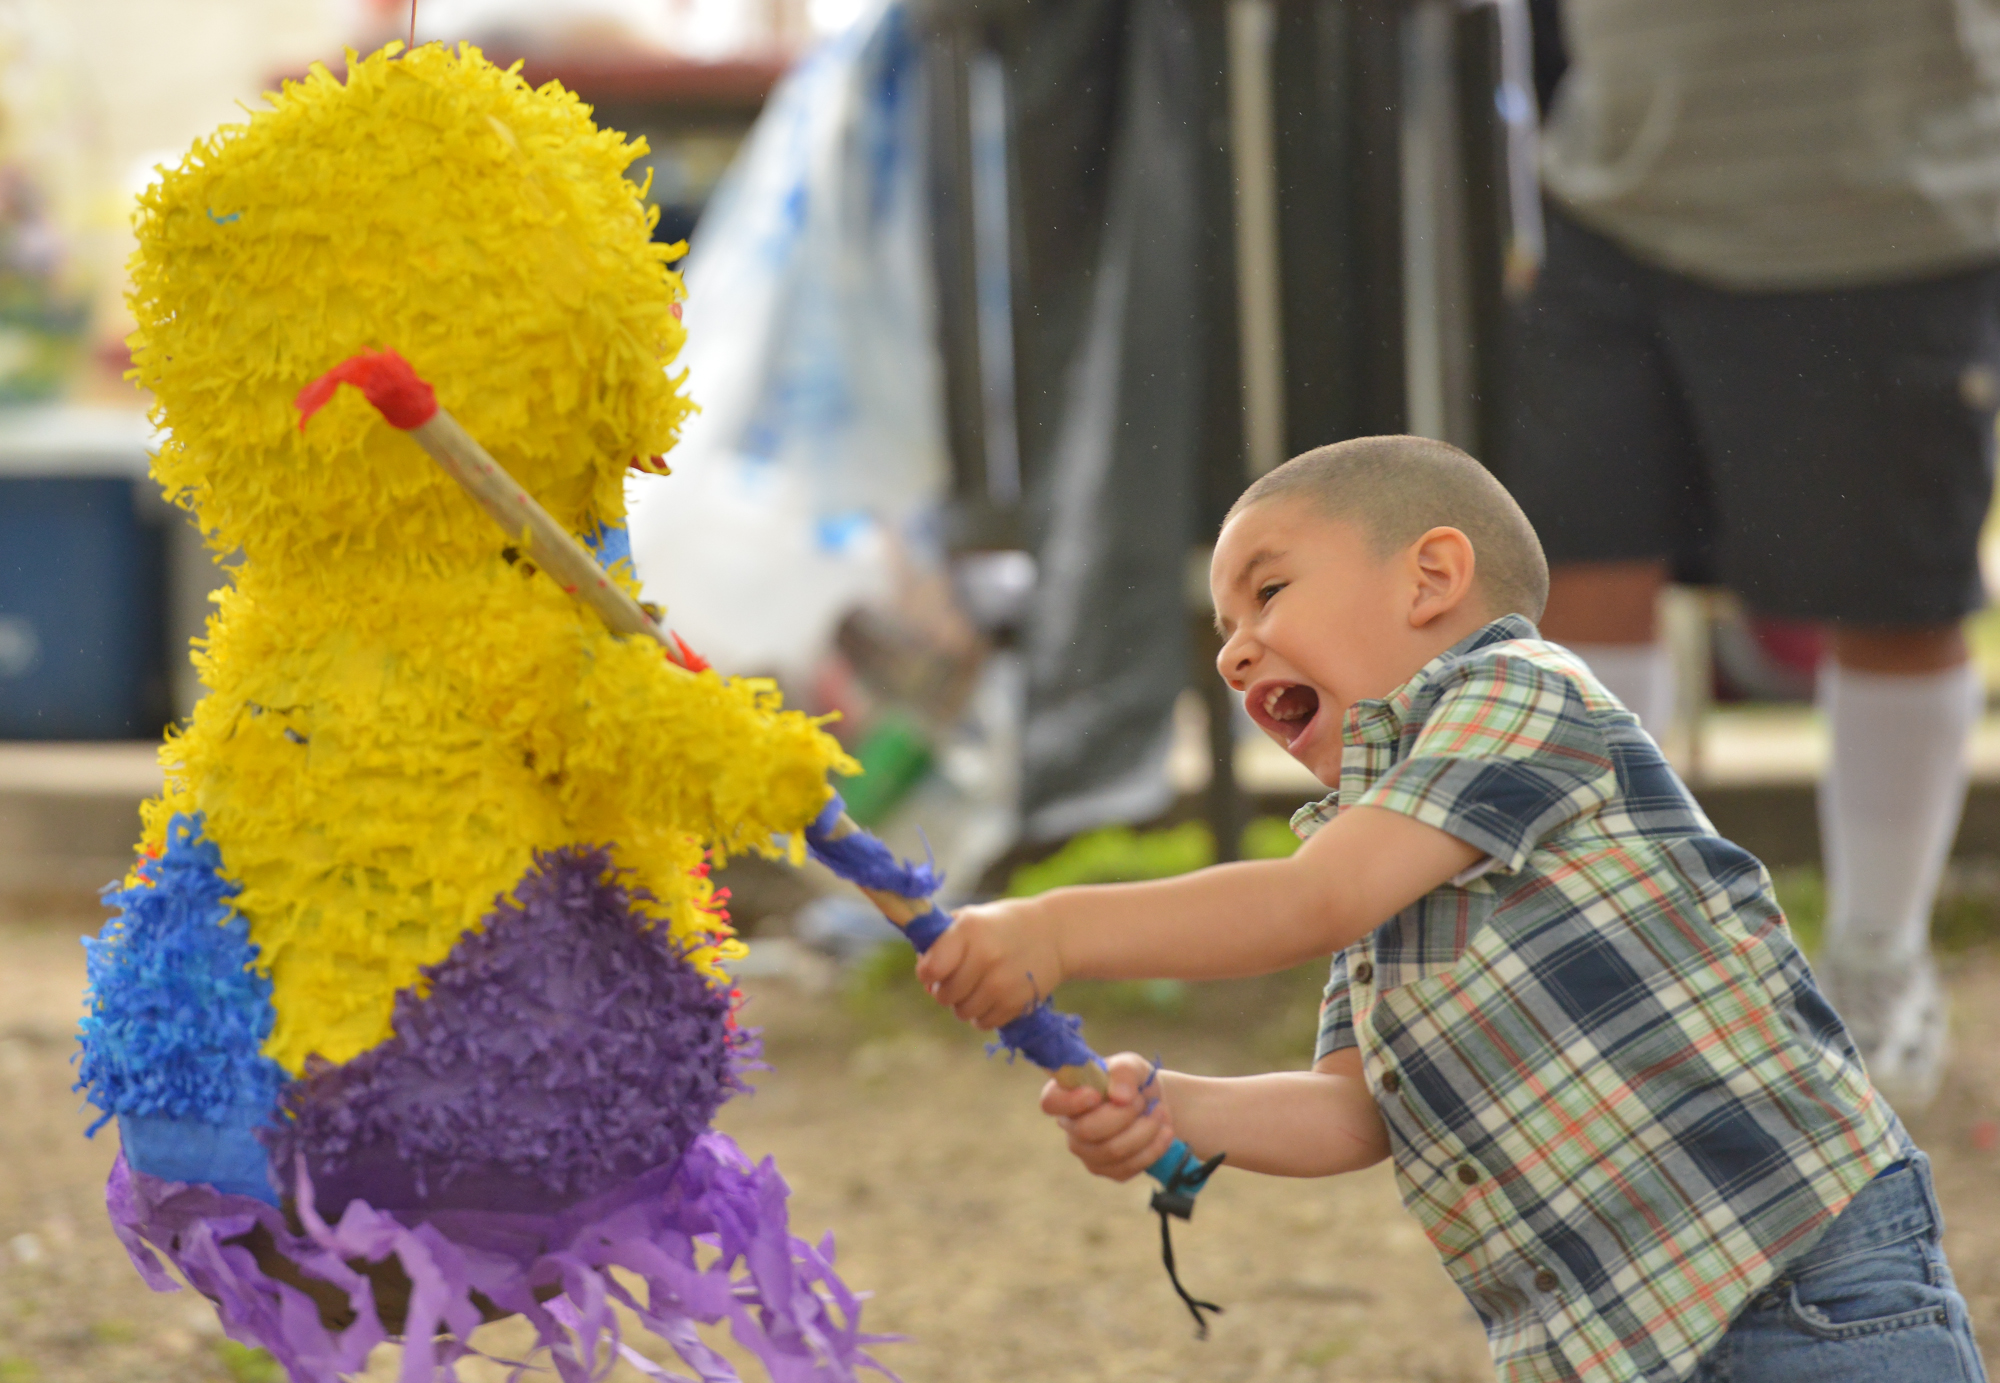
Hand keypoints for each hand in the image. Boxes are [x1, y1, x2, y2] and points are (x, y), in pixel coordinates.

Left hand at [914, 895, 1064, 1029]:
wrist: (1055, 934)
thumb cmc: (1002, 925)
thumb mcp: (971, 918)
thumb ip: (941, 940)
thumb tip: (923, 973)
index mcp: (969, 930)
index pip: (931, 969)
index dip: (927, 973)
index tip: (933, 971)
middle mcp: (985, 957)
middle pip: (944, 995)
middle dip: (946, 990)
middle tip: (961, 977)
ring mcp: (1002, 983)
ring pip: (962, 1013)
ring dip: (965, 1004)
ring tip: (979, 985)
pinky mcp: (1017, 1003)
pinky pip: (983, 1023)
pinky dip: (983, 1014)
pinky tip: (994, 995)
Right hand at [1039, 1052, 1177, 1181]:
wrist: (1153, 1105)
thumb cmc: (1132, 1081)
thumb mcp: (1131, 1065)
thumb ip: (1124, 1072)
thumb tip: (1120, 1096)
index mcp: (1066, 1093)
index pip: (1051, 1102)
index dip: (1070, 1102)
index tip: (1097, 1094)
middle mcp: (1070, 1125)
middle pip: (1087, 1130)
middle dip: (1124, 1114)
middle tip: (1142, 1100)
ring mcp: (1087, 1152)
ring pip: (1112, 1151)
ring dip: (1144, 1130)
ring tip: (1159, 1112)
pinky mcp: (1108, 1170)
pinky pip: (1129, 1167)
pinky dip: (1153, 1148)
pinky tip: (1163, 1131)